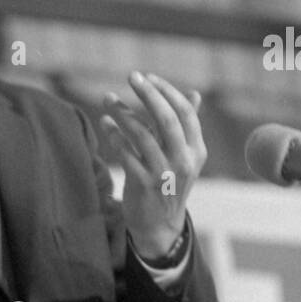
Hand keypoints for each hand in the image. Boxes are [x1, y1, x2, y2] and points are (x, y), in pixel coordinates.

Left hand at [100, 71, 205, 260]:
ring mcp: (165, 173)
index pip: (185, 112)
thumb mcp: (183, 156)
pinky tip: (105, 124)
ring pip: (142, 135)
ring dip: (122, 113)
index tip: (148, 77)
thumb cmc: (169, 183)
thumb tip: (194, 94)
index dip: (166, 92)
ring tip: (107, 98)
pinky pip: (126, 155)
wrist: (159, 225)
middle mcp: (184, 160)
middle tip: (132, 76)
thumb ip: (186, 126)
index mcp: (196, 150)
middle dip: (149, 94)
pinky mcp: (144, 185)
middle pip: (167, 119)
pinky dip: (114, 136)